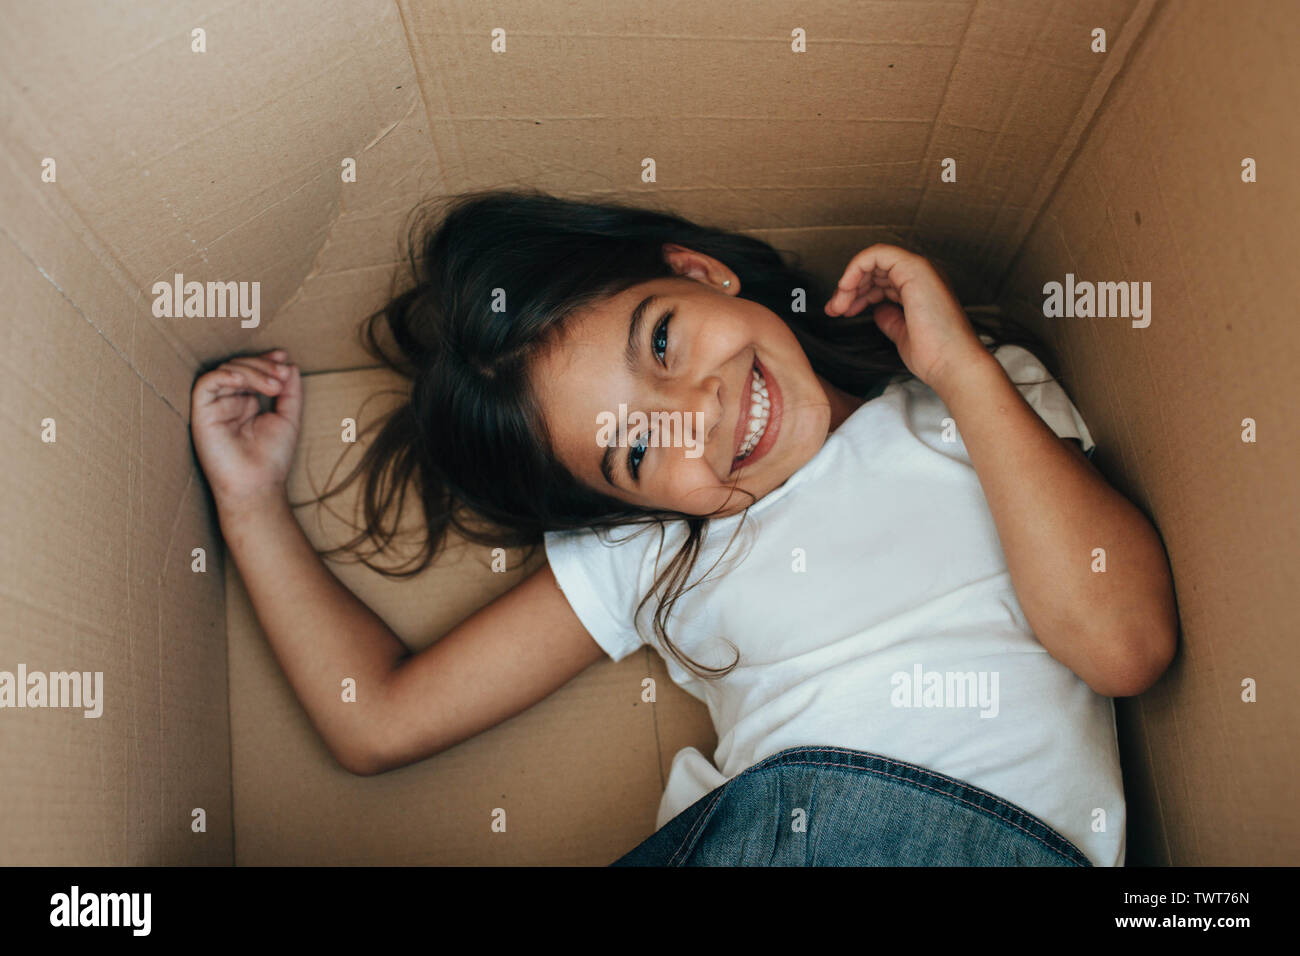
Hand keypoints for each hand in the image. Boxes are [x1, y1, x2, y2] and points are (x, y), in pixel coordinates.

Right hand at [190, 348, 301, 513]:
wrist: (258, 485)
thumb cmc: (272, 458)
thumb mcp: (289, 417)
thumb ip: (290, 390)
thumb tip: (289, 364)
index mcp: (247, 402)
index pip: (252, 371)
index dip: (266, 360)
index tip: (284, 358)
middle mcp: (228, 402)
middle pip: (239, 367)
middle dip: (262, 365)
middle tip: (281, 374)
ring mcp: (215, 407)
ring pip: (225, 371)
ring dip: (251, 371)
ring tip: (273, 385)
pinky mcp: (201, 414)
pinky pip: (205, 384)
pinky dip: (224, 376)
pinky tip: (243, 381)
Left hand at [824, 244, 987, 393]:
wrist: (952, 364)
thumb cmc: (934, 355)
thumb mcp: (902, 334)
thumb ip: (889, 318)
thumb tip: (877, 310)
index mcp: (920, 288)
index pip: (882, 280)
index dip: (858, 292)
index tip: (842, 311)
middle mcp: (921, 275)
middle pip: (875, 269)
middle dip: (849, 287)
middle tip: (834, 309)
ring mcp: (919, 269)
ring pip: (874, 260)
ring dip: (850, 281)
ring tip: (838, 306)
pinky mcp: (914, 269)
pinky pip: (878, 254)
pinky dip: (857, 267)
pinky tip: (847, 288)